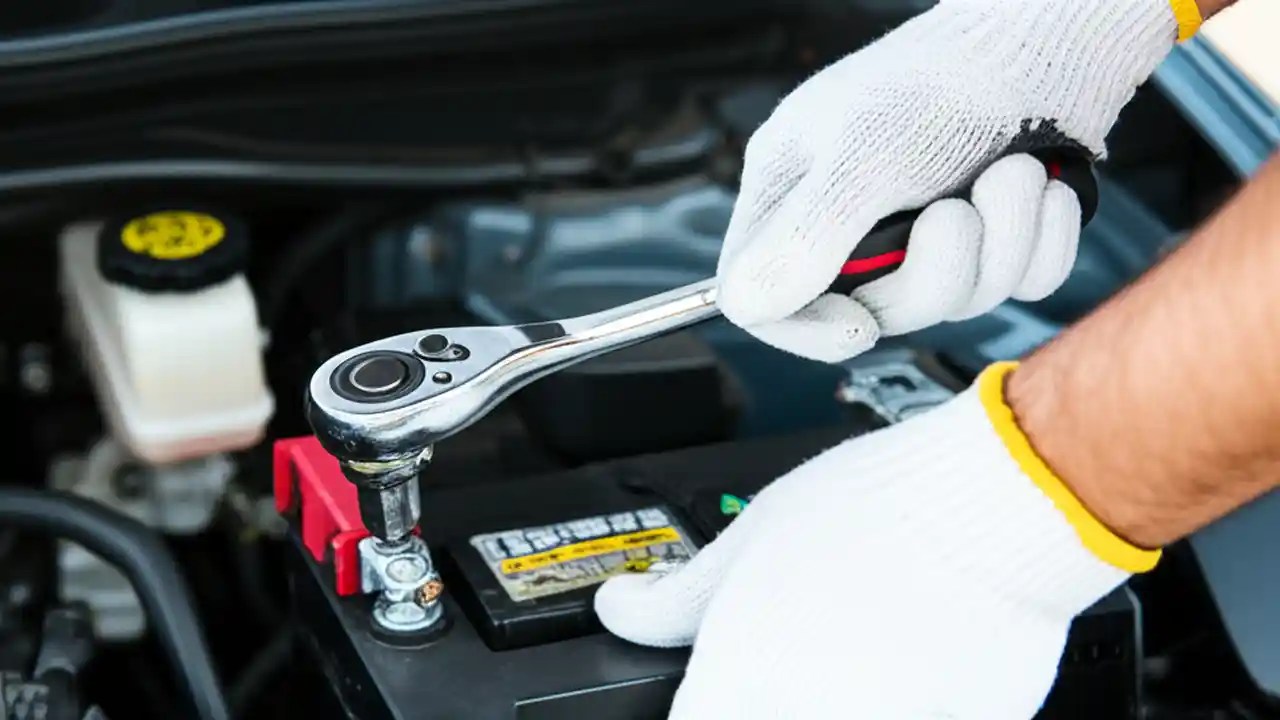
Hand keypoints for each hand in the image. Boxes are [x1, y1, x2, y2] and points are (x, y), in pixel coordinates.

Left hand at [594, 364, 1160, 718]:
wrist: (994, 508)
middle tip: (791, 663)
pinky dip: (901, 700)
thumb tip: (622, 607)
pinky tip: (908, 663)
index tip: (709, 695)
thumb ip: (672, 599)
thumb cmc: (876, 512)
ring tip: (853, 653)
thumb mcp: (746, 540)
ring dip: (836, 697)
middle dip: (766, 702)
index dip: (694, 710)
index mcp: (737, 690)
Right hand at [716, 0, 1179, 361]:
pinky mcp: (993, 239)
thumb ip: (803, 238)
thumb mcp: (860, 158)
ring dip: (1002, 240)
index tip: (859, 324)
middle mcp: (849, 222)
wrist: (1048, 43)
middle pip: (874, 313)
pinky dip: (1042, 238)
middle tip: (957, 210)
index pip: (759, 298)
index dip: (804, 329)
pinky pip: (1019, 283)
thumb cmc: (942, 80)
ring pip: (958, 301)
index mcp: (791, 195)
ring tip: (1012, 173)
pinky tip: (1041, 188)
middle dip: (936, 269)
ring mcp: (922, 235)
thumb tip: (747, 305)